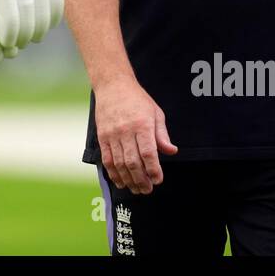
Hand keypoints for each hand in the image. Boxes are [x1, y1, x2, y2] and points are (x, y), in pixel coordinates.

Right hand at [94, 75, 177, 194]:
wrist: (112, 85)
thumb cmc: (137, 100)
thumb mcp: (156, 113)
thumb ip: (162, 135)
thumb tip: (172, 151)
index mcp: (142, 124)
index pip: (148, 153)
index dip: (153, 169)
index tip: (158, 180)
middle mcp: (126, 131)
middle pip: (133, 162)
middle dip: (141, 179)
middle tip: (147, 190)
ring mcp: (112, 134)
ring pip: (119, 164)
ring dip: (128, 180)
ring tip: (136, 189)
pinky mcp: (102, 137)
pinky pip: (107, 160)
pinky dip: (113, 173)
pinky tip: (120, 181)